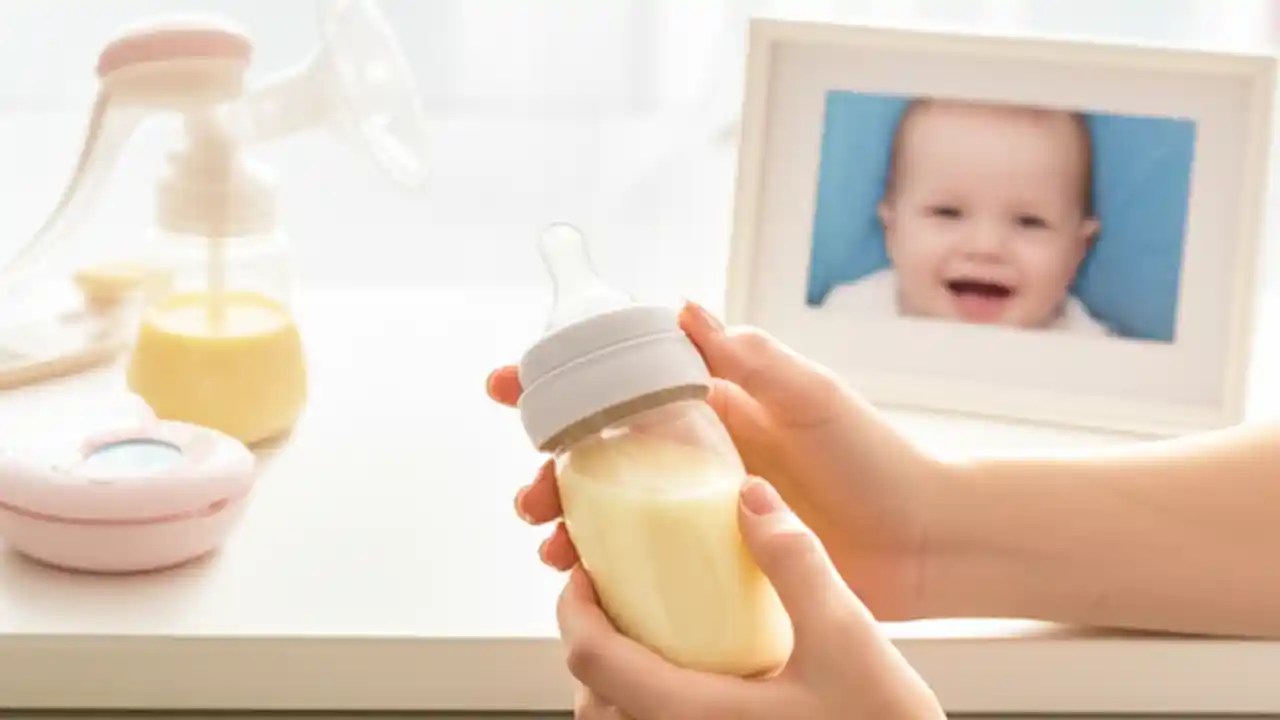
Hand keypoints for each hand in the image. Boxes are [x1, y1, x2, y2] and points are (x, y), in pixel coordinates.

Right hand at [487, 301, 944, 619]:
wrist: (925, 543)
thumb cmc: (878, 461)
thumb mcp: (814, 399)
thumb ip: (752, 358)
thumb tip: (685, 307)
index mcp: (712, 407)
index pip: (622, 384)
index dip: (560, 383)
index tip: (509, 386)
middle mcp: (696, 457)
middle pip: (599, 456)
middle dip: (549, 469)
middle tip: (530, 495)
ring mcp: (701, 511)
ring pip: (611, 512)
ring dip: (568, 522)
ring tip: (552, 544)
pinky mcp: (713, 560)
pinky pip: (645, 561)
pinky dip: (606, 567)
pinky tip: (590, 580)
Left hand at [559, 477, 943, 718]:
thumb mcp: (848, 638)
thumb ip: (794, 564)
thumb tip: (751, 497)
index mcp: (694, 715)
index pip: (592, 658)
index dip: (574, 606)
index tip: (583, 568)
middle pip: (594, 701)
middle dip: (592, 643)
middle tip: (616, 596)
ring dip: (621, 680)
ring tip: (656, 633)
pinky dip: (653, 707)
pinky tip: (704, 676)